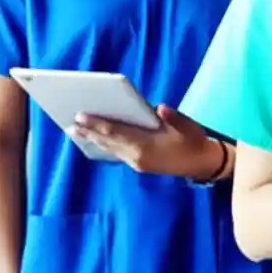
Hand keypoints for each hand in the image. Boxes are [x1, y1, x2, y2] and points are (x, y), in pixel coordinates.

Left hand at [71, 104, 221, 178]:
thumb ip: (173, 117)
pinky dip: (103, 145)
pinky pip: (116, 153)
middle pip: (108, 142)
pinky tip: (95, 140)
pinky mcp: (139, 164)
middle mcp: (137, 157)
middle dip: (88, 132)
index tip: (80, 116)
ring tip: (75, 131)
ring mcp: (136, 162)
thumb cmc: (194, 140)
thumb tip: (160, 108)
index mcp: (146, 146)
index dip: (97, 123)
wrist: (201, 163)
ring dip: (92, 139)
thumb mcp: (188, 126)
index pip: (116, 132)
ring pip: (110, 149)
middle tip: (69, 124)